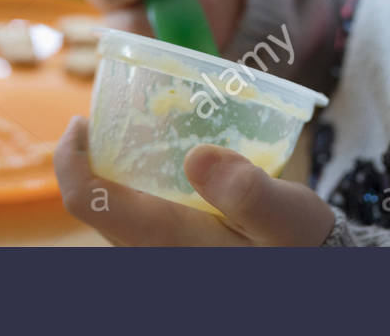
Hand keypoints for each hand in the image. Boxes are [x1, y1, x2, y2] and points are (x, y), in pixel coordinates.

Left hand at [54, 117, 335, 244]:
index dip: (70, 159)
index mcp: (163, 240)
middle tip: (110, 116)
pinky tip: (164, 165)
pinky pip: (136, 217)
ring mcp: (160, 256)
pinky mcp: (174, 253)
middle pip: (94, 202)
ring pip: (113, 211)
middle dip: (92, 158)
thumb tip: (198, 157)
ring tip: (136, 133)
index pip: (86, 200)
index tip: (80, 121)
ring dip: (114, 171)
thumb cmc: (299, 245)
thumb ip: (246, 191)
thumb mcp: (284, 215)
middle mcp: (151, 253)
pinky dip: (136, 186)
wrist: (319, 272)